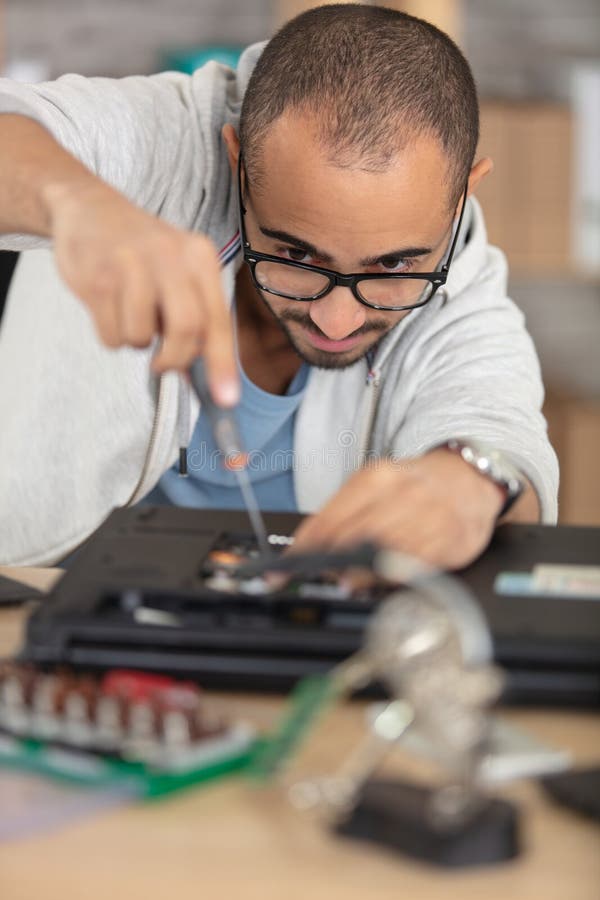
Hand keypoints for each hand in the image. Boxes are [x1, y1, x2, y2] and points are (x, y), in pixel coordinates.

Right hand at [45, 178, 237, 404]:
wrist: (87, 207)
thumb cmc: (140, 250)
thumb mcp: (179, 269)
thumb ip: (194, 316)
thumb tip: (204, 376)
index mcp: (200, 257)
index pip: (218, 320)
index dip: (223, 364)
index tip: (227, 399)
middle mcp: (171, 256)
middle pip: (186, 330)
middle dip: (175, 359)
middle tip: (162, 364)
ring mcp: (131, 264)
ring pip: (142, 337)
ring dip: (135, 341)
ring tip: (130, 314)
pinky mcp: (98, 277)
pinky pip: (111, 334)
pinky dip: (111, 334)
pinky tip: (108, 307)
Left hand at [291, 449, 504, 569]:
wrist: (470, 479)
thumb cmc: (416, 489)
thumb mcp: (376, 489)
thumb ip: (341, 516)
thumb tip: (304, 548)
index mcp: (375, 478)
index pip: (329, 517)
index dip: (304, 547)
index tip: (285, 567)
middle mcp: (401, 493)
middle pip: (354, 533)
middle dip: (330, 558)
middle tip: (317, 574)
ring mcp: (428, 515)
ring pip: (385, 547)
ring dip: (360, 570)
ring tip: (345, 581)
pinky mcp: (451, 538)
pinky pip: (418, 562)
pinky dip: (397, 573)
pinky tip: (385, 578)